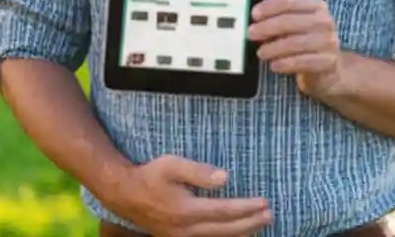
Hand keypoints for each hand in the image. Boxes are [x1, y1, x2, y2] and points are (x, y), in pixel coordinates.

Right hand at [106, 155, 271, 235]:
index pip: (225, 211)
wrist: (124, 195)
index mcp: (187, 210)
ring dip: (242, 232)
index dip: (246, 208)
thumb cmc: (150, 176)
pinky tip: (237, 232)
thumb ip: (199, 171)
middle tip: (270, 215)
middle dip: (250, 223)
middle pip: (226, 230)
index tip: (264, 203)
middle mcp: (186, 230)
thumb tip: (226, 178)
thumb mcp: (172, 165)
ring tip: (260, 224)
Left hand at [248, 0, 342, 98]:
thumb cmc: (305, 43)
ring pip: (296, 42)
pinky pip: (303, 62)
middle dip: (267, 27)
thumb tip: (254, 19)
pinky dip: (286, 63)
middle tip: (251, 34)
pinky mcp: (328, 62)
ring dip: (274, 48)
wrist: (329, 70)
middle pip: (290, 21)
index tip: (254, 15)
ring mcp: (328, 42)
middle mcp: (324, 21)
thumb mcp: (295, 27)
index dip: (269, 7)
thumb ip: (278, 19)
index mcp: (316, 6)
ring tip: (260, 53)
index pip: (289, 1)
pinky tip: (274, 65)